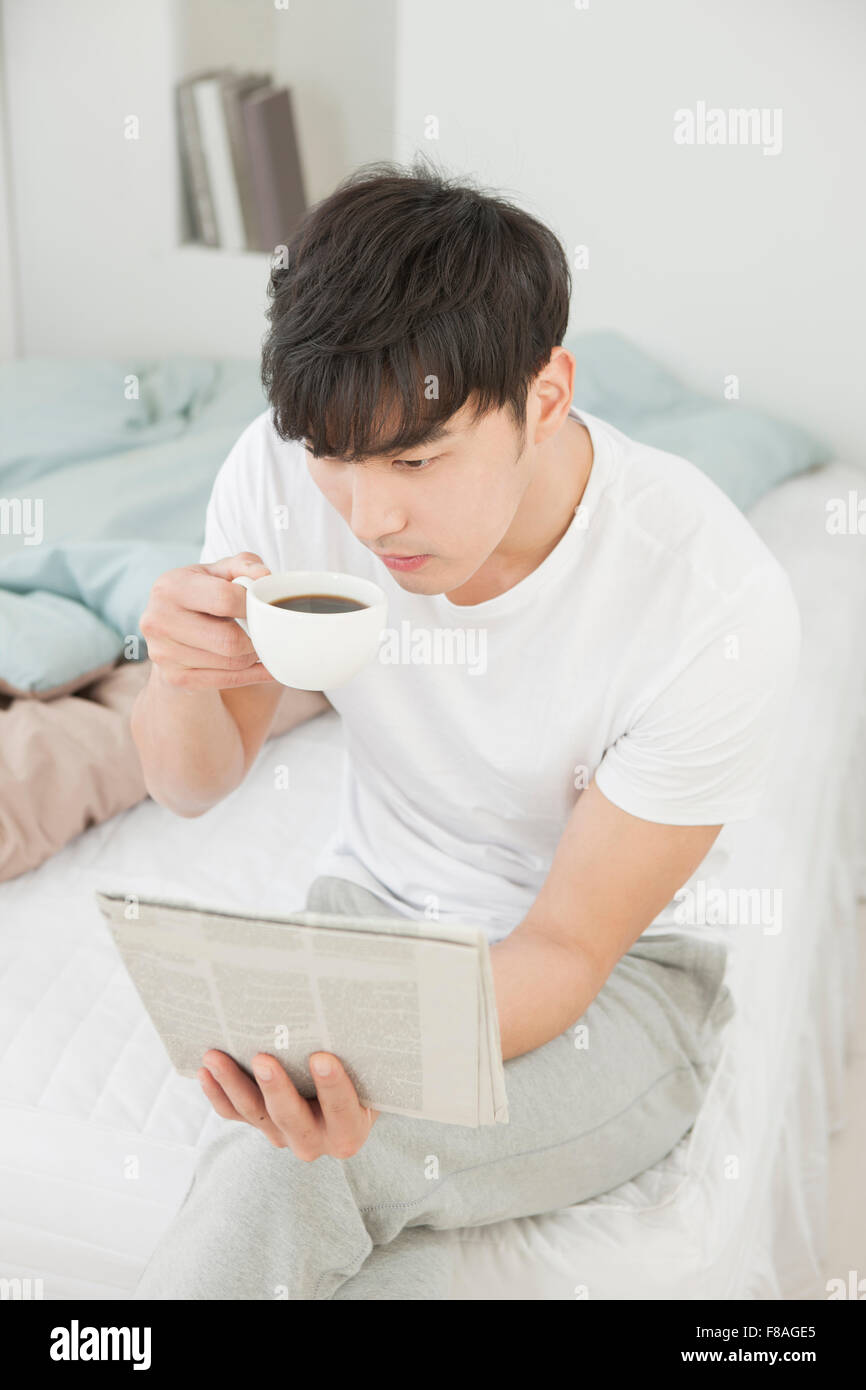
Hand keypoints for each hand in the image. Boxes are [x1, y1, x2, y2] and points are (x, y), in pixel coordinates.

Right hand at [139, 553, 278, 689]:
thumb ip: (245, 566)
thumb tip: (264, 576)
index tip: (262, 606)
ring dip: (253, 656)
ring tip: (256, 643)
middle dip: (256, 637)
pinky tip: (262, 666)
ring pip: (230, 663)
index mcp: (170, 586)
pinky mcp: (174, 677)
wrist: (169, 627)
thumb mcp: (220, 571)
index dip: (252, 605)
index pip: (225, 599)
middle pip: (229, 640)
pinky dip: (251, 674)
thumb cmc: (203, 593)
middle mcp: (159, 620)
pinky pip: (225, 681)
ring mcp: (163, 653)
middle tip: (265, 631)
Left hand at [198, 1049, 378, 1159]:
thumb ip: (364, 1054)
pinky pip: (234, 1113)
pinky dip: (217, 1094)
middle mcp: (316, 1139)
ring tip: (215, 1057)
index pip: (342, 1109)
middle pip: (291, 1117)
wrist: (349, 1098)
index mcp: (350, 1129)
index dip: (333, 1086)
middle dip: (276, 1088)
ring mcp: (284, 1136)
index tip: (322, 1058)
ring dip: (233, 1083)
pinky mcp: (262, 1125)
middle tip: (262, 1058)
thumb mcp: (371, 1072)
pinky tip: (205, 1072)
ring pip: (255, 1113)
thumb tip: (351, 1009)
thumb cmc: (364, 1074)